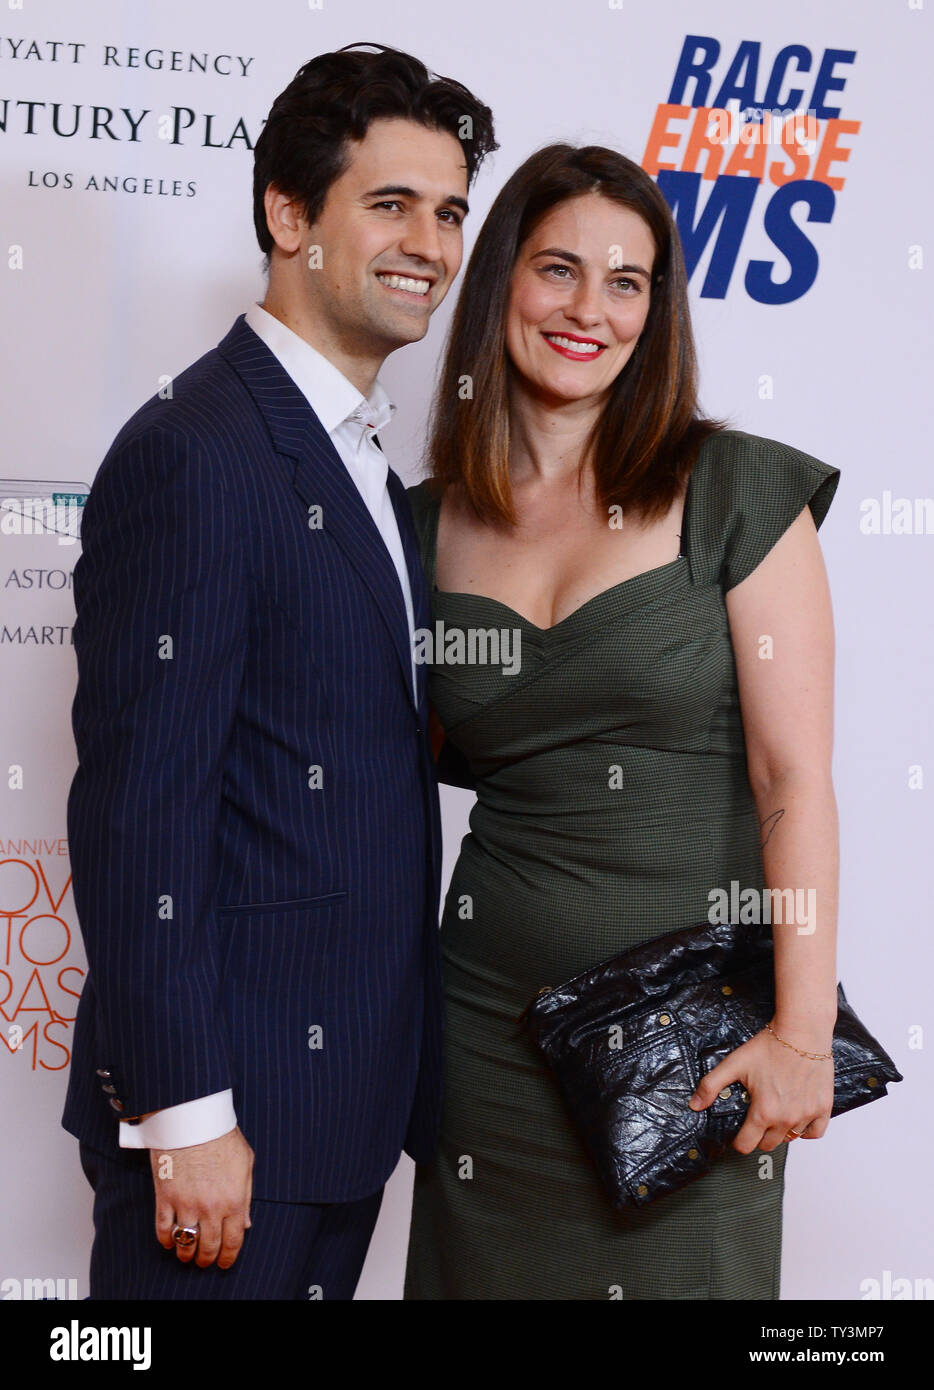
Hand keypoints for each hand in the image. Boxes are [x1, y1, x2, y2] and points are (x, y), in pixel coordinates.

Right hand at [151, 1125, 253, 1268]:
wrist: (193, 1119)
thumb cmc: (222, 1136)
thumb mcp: (245, 1163)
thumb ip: (247, 1196)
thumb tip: (246, 1223)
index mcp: (234, 1200)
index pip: (233, 1240)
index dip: (228, 1257)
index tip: (224, 1263)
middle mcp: (211, 1208)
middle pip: (209, 1246)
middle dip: (207, 1259)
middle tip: (204, 1262)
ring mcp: (186, 1204)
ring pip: (186, 1243)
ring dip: (186, 1254)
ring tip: (186, 1256)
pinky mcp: (165, 1198)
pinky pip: (163, 1229)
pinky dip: (166, 1240)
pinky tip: (169, 1242)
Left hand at [688, 1025, 833, 1153]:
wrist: (801, 1031)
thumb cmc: (771, 1046)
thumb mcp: (734, 1064)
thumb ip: (711, 1086)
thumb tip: (695, 1105)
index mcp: (764, 1112)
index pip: (747, 1145)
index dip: (738, 1142)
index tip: (738, 1135)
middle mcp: (786, 1118)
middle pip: (768, 1144)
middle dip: (758, 1136)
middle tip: (755, 1122)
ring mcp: (807, 1114)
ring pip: (790, 1138)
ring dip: (780, 1132)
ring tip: (774, 1116)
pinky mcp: (823, 1107)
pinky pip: (815, 1133)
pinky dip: (805, 1131)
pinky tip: (797, 1119)